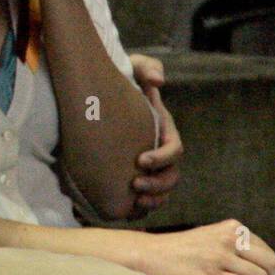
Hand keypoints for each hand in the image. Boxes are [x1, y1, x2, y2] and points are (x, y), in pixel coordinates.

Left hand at [128, 54, 181, 213]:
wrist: (98, 92)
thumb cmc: (119, 78)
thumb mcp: (133, 67)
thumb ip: (147, 67)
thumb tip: (158, 81)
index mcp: (164, 129)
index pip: (175, 149)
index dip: (163, 158)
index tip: (141, 160)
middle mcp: (159, 149)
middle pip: (171, 175)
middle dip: (158, 184)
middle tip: (135, 184)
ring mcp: (148, 164)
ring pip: (161, 190)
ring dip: (153, 199)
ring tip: (135, 201)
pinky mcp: (132, 172)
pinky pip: (145, 196)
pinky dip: (141, 205)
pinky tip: (128, 207)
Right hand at [131, 220, 274, 274]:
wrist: (153, 253)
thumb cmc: (180, 247)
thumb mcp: (211, 236)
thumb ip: (234, 244)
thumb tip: (260, 264)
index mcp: (230, 227)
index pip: (265, 248)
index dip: (269, 266)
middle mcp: (228, 238)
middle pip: (269, 261)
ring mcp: (221, 256)